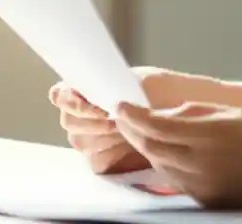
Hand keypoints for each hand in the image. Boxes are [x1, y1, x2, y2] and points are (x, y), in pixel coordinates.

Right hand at [49, 67, 179, 173]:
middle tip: (118, 121)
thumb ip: (120, 87)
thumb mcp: (144, 80)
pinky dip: (111, 154)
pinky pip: (95, 160)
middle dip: (93, 122)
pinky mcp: (102, 159)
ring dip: (104, 137)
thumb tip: (106, 101)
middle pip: (68, 121)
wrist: (182, 112)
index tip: (99, 108)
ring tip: (128, 131)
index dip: (73, 103)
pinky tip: (128, 145)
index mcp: (83, 89)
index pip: (59, 95)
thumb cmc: (161, 91)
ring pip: (81, 141)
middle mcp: (80, 114)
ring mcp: (89, 138)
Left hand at [114, 101, 241, 208]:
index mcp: (208, 135)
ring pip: (159, 165)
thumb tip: (161, 114)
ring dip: (148, 148)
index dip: (133, 116)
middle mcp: (202, 163)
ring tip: (146, 132)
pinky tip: (169, 153)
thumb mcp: (229, 111)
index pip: (155, 125)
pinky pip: (175, 180)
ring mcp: (203, 185)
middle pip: (151, 148)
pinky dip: (166, 164)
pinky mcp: (206, 199)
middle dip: (132, 131)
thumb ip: (192, 112)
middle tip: (124, 118)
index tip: (121, 106)